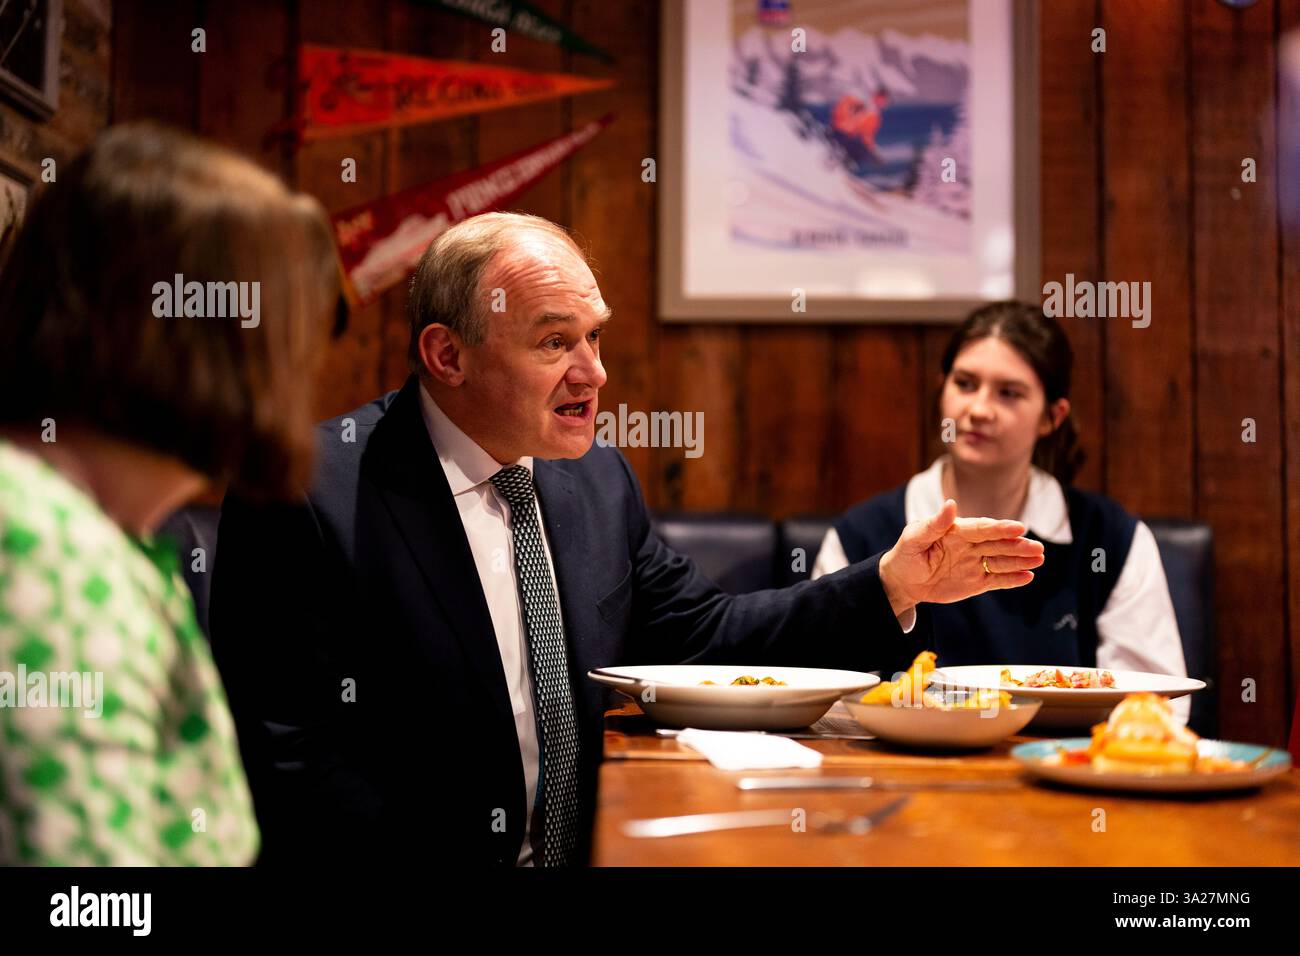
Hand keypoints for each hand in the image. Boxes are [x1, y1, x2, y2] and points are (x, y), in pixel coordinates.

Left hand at [878, 499, 1044, 618]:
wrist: (902, 582)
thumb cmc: (906, 555)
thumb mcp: (913, 538)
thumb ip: (933, 524)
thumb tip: (951, 504)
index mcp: (956, 531)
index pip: (982, 528)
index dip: (1000, 528)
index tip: (1019, 527)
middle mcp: (970, 545)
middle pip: (998, 544)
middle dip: (1018, 545)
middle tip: (1038, 547)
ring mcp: (975, 563)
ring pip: (1002, 561)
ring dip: (1020, 560)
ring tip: (1039, 559)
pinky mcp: (976, 581)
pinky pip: (997, 579)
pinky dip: (1013, 579)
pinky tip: (1028, 576)